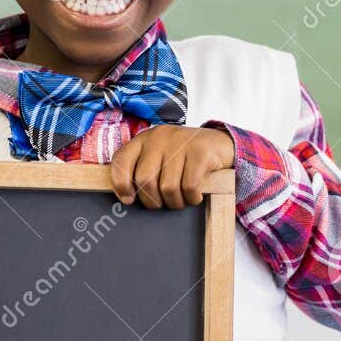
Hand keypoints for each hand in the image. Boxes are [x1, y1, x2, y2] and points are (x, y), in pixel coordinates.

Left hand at [109, 124, 234, 208]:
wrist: (219, 144)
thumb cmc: (183, 159)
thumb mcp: (159, 158)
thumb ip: (141, 170)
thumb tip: (126, 198)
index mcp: (143, 139)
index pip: (121, 161)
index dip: (120, 184)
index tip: (129, 200)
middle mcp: (159, 137)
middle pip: (144, 179)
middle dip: (152, 200)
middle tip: (162, 203)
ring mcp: (180, 142)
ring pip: (167, 187)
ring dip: (174, 202)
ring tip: (181, 200)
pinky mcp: (200, 151)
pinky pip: (189, 186)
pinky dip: (191, 198)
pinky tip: (195, 196)